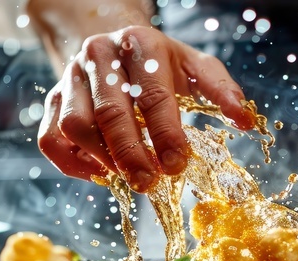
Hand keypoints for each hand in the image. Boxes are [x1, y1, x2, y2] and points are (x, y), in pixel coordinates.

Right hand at [38, 26, 254, 191]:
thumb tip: (246, 121)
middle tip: (150, 182)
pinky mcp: (51, 98)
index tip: (178, 164)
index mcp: (139, 42)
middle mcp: (99, 54)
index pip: (152, 94)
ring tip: (129, 175)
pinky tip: (101, 172)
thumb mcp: (195, 66)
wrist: (114, 47)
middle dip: (132, 153)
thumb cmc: (159, 64)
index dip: (165, 133)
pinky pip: (51, 138)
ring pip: (76, 125)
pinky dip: (73, 163)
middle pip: (110, 112)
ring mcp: (70, 76)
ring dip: (103, 158)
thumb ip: (221, 90)